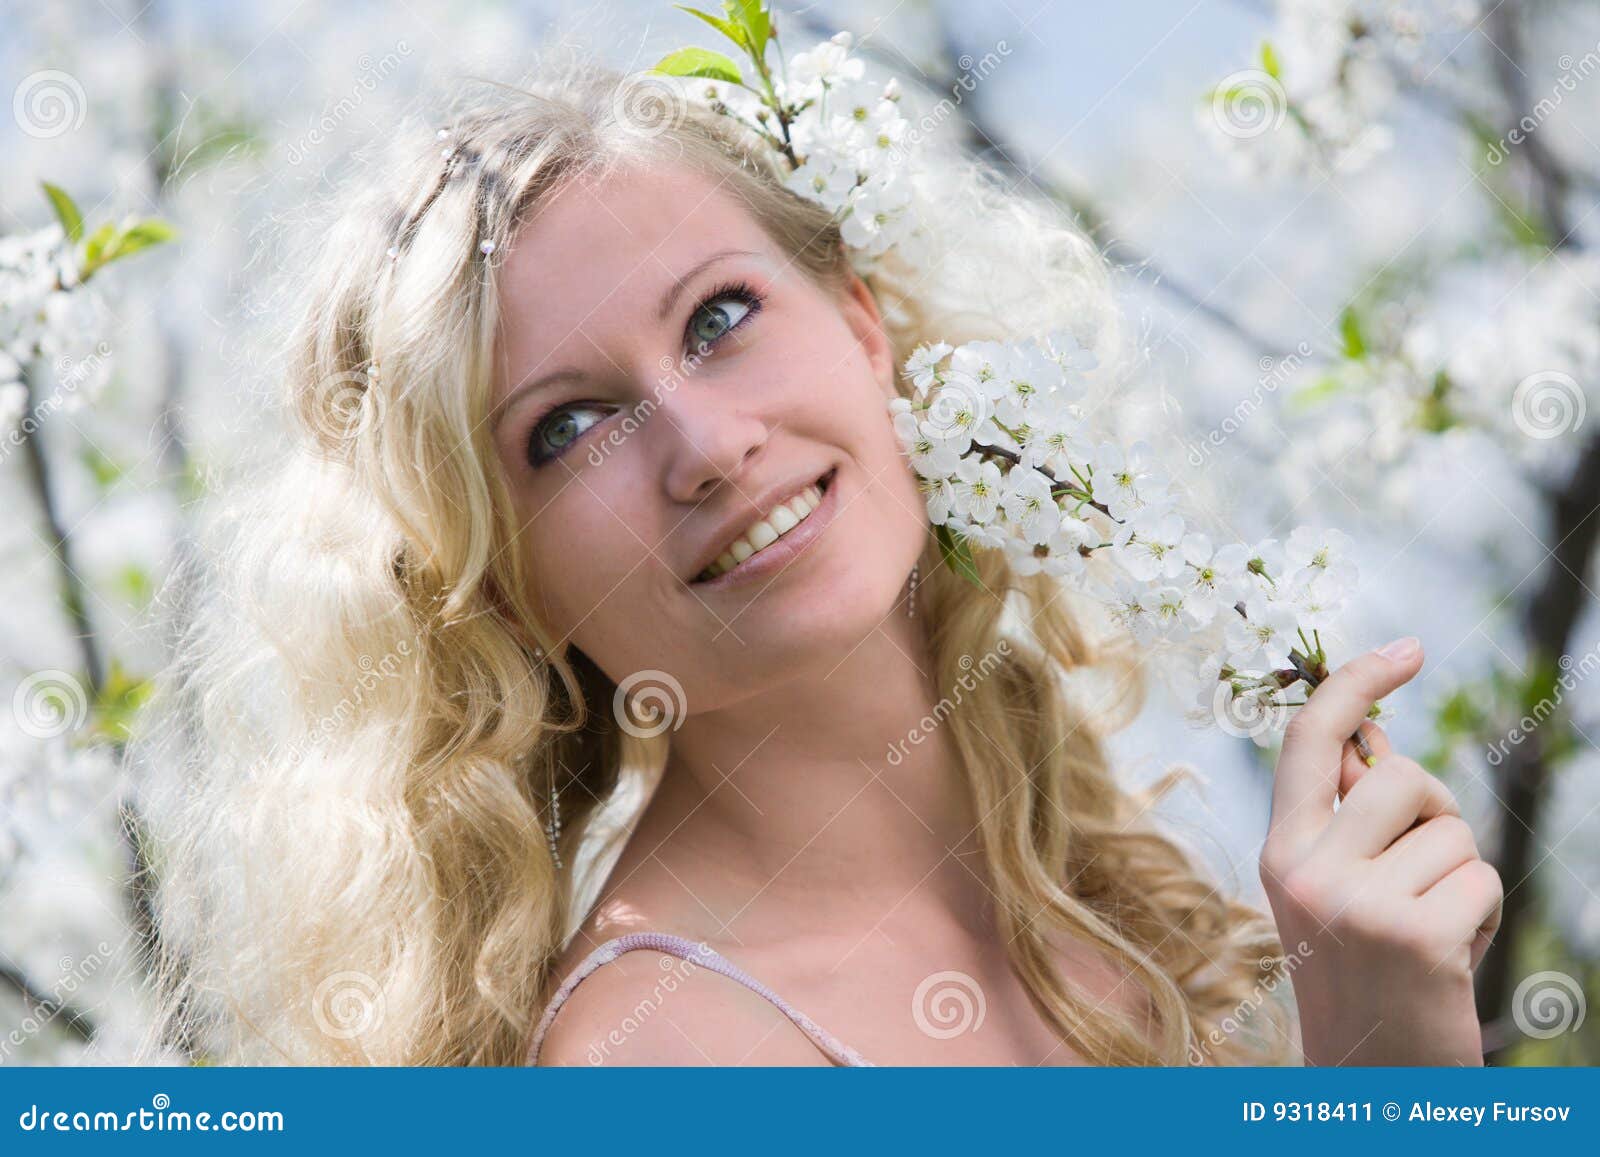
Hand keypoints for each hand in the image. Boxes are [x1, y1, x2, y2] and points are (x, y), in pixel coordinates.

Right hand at [1259, 636, 1503, 1065]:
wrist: (1371, 1078)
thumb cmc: (1363, 972)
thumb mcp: (1334, 888)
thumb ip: (1348, 818)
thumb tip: (1375, 739)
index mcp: (1281, 850)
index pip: (1313, 741)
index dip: (1356, 683)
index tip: (1408, 649)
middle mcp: (1306, 870)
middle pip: (1401, 775)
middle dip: (1435, 813)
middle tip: (1422, 872)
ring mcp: (1357, 903)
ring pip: (1451, 831)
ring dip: (1460, 876)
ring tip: (1429, 929)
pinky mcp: (1415, 934)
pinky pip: (1481, 879)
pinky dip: (1481, 918)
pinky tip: (1449, 960)